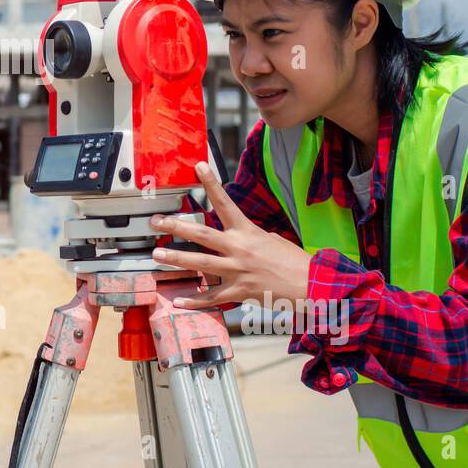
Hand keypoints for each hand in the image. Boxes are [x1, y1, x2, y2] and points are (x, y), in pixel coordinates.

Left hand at [148, 162, 311, 309]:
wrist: (312, 284)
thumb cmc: (294, 261)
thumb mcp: (272, 239)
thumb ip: (250, 237)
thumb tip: (239, 238)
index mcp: (248, 231)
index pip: (225, 202)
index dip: (211, 183)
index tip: (199, 166)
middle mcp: (239, 249)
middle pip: (201, 234)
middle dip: (175, 227)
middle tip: (155, 222)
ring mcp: (237, 271)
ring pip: (200, 264)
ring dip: (176, 259)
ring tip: (157, 255)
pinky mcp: (239, 292)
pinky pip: (211, 297)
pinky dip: (193, 300)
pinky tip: (178, 300)